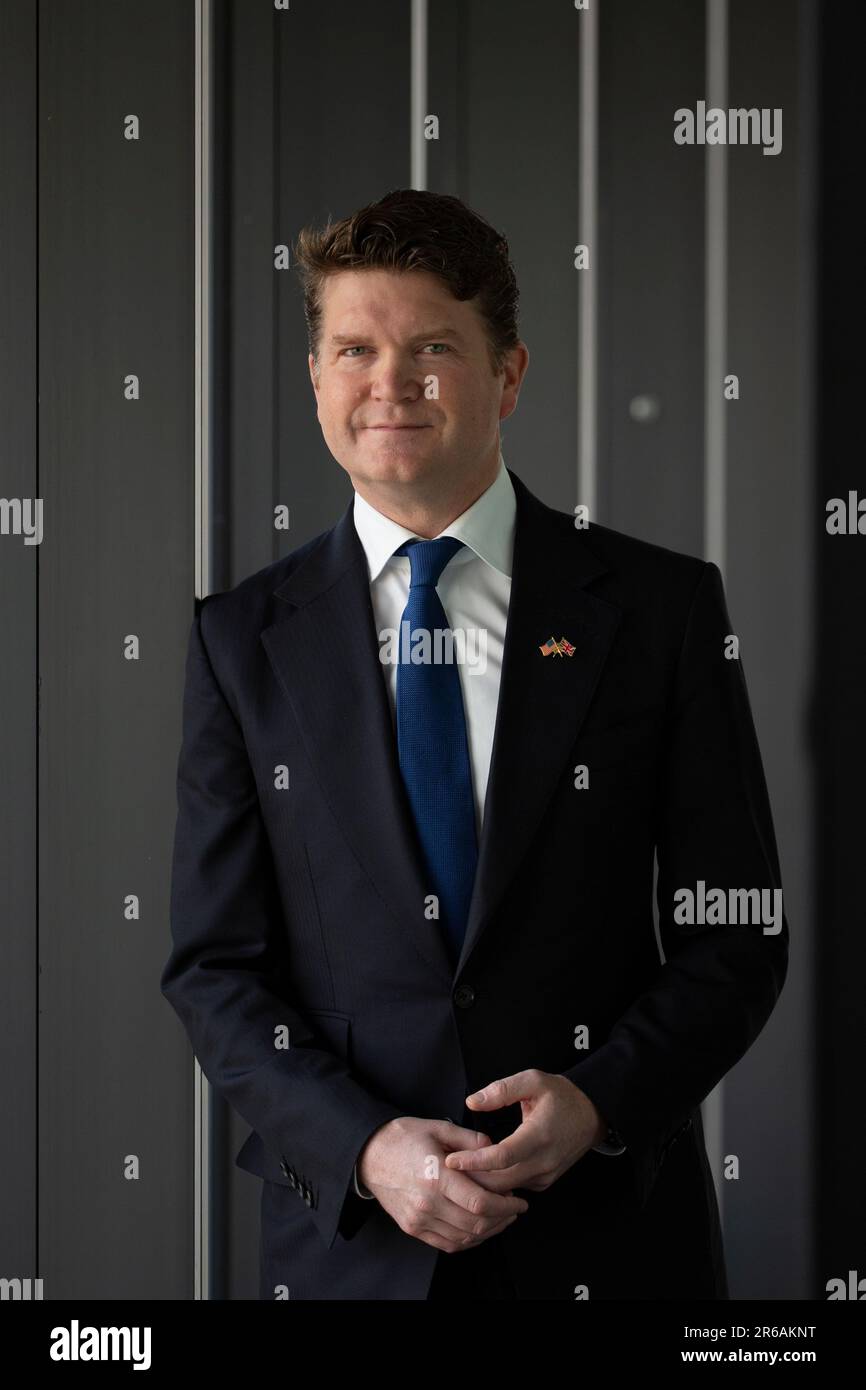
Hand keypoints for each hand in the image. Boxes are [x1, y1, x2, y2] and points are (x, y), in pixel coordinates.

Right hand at [357, 1116, 529, 1253]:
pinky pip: (447, 1244)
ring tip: (502, 1217)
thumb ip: (469, 1139)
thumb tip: (494, 1149)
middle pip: (475, 1224)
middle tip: (515, 1208)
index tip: (520, 1200)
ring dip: (488, 1231)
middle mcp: (427, 1203)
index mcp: (436, 1176)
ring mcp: (418, 1219)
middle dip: (502, 1219)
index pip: (479, 1202)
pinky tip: (479, 1227)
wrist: (368, 1155)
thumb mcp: (437, 1128)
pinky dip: (468, 1240)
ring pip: (464, 1238)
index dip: (505, 1205)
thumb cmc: (403, 1138)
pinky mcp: (412, 1228)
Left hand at [443, 1069, 605, 1192]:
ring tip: (456, 1172)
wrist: (592, 1115)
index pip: (501, 1157)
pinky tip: (479, 1173)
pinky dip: (496, 1184)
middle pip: (499, 1181)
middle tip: (444, 1169)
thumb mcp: (534, 1080)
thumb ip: (502, 1089)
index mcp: (539, 1135)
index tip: (450, 1160)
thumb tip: (472, 1102)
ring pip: (506, 1189)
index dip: (473, 1161)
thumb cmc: (562, 1095)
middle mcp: (543, 1161)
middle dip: (471, 1178)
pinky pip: (515, 1187)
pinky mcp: (544, 1182)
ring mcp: (545, 1176)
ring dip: (481, 1184)